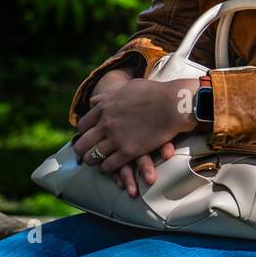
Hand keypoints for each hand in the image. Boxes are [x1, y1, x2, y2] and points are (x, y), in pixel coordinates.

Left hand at [75, 76, 193, 195]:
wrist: (173, 103)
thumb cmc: (154, 93)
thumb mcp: (126, 88)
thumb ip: (107, 96)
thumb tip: (93, 101)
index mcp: (104, 107)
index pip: (82, 126)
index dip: (83, 134)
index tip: (87, 137)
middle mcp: (106, 123)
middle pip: (82, 144)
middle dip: (82, 151)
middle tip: (85, 154)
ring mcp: (116, 138)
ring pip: (92, 157)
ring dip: (93, 161)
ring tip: (96, 163)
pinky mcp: (128, 151)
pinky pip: (108, 165)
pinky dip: (106, 168)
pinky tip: (109, 167)